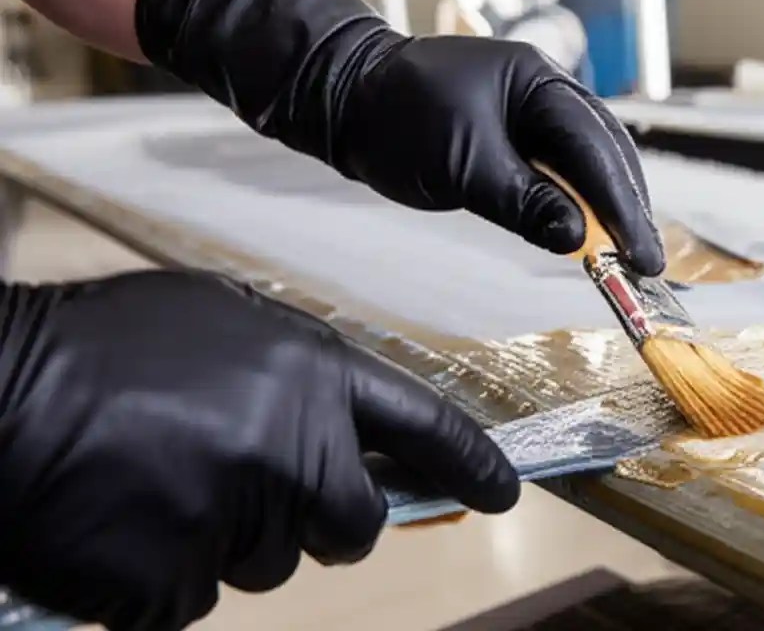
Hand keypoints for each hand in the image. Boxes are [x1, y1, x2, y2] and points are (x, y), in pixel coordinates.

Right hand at [0, 271, 517, 629]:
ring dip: (227, 538)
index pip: (424, 426)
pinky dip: (162, 576)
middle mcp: (291, 448)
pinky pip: (195, 600)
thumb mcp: (218, 323)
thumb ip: (295, 376)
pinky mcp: (174, 584)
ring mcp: (236, 520)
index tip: (502, 492)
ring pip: (272, 563)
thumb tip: (347, 433)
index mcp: (308, 374)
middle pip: (353, 522)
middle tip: (251, 485)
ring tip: (158, 480)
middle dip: (320, 517)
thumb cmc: (101, 349)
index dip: (471, 463)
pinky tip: (123, 522)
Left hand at [134, 0, 664, 276]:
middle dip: (629, 208)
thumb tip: (577, 239)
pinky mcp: (518, 137)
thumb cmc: (396, 120)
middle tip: (648, 264)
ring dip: (610, 208)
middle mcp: (547, 91)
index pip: (594, 148)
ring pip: (590, 163)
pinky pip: (563, 170)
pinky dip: (581, 203)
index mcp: (538, 81)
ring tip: (630, 255)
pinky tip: (591, 233)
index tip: (642, 255)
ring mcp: (534, 112)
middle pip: (606, 152)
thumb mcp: (461, 165)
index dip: (623, 205)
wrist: (346, 99)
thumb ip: (523, 200)